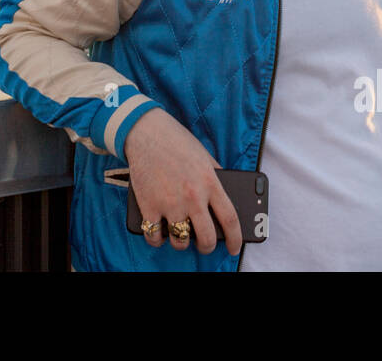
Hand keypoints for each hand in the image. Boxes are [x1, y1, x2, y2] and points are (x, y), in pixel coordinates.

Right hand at [123, 107, 242, 256]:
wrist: (146, 132)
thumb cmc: (177, 142)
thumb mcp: (205, 156)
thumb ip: (216, 177)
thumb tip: (227, 197)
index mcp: (210, 182)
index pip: (230, 219)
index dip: (235, 239)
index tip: (234, 248)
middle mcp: (192, 196)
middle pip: (206, 236)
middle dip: (207, 247)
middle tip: (205, 245)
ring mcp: (170, 203)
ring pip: (180, 241)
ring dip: (181, 243)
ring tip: (180, 236)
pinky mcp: (148, 206)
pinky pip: (154, 236)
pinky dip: (157, 240)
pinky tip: (160, 235)